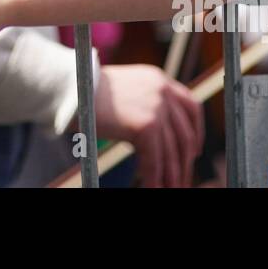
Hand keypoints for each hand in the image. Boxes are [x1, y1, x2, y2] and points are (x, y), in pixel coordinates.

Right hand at [94, 64, 202, 187]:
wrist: (71, 89)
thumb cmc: (88, 93)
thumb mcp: (125, 91)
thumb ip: (145, 104)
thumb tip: (157, 135)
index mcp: (159, 79)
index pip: (191, 106)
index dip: (196, 132)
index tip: (194, 151)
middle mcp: (162, 90)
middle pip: (184, 134)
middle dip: (184, 162)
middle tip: (181, 181)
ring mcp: (156, 107)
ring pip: (171, 152)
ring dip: (171, 176)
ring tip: (168, 189)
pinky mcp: (146, 125)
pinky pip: (154, 160)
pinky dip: (153, 178)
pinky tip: (150, 187)